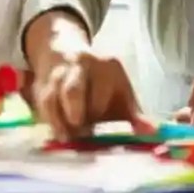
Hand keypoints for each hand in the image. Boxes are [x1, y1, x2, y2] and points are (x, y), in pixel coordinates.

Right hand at [32, 50, 152, 140]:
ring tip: (65, 138)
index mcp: (107, 66)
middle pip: (72, 90)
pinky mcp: (41, 85)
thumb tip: (152, 133)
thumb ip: (136, 116)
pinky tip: (56, 133)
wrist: (66, 54)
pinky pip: (41, 104)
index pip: (102, 89)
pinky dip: (48, 120)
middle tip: (79, 134)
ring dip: (58, 122)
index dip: (98, 111)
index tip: (98, 130)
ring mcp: (58, 75)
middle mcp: (80, 66)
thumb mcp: (122, 94)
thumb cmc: (101, 85)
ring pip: (52, 99)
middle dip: (74, 114)